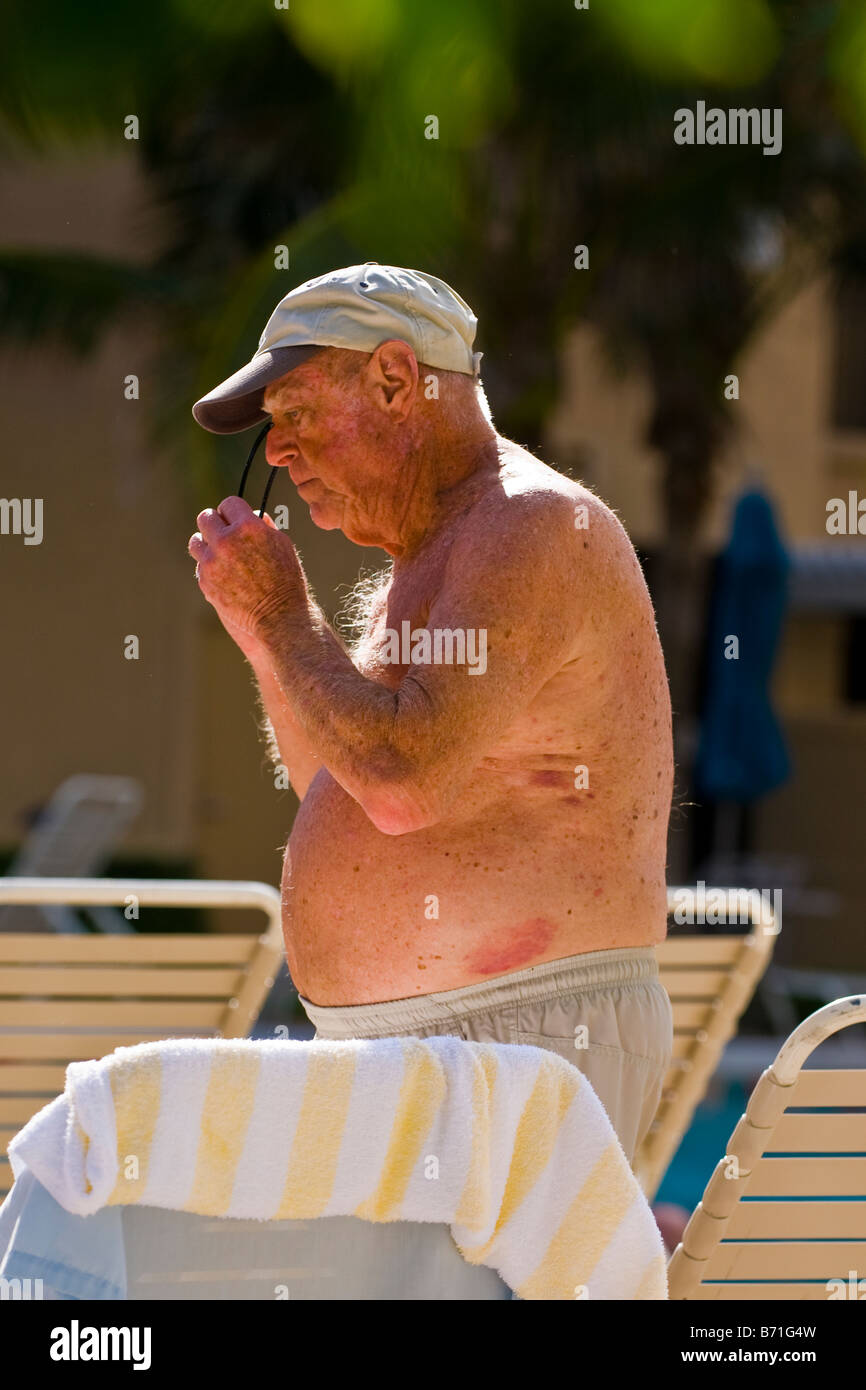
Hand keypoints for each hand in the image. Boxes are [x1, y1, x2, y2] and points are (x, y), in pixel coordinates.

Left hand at [188, 496, 305, 655]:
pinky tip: (224, 574)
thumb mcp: (282, 545)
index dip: (233, 511)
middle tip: (223, 532)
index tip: (235, 519)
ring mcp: (212, 562)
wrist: (278, 617)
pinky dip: (209, 567)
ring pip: (196, 541)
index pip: (229, 503)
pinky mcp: (205, 581)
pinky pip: (199, 565)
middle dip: (215, 522)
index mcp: (248, 527)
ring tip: (218, 552)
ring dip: (206, 543)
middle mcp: (227, 541)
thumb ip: (263, 526)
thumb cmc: (286, 579)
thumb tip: (252, 515)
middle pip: (206, 517)